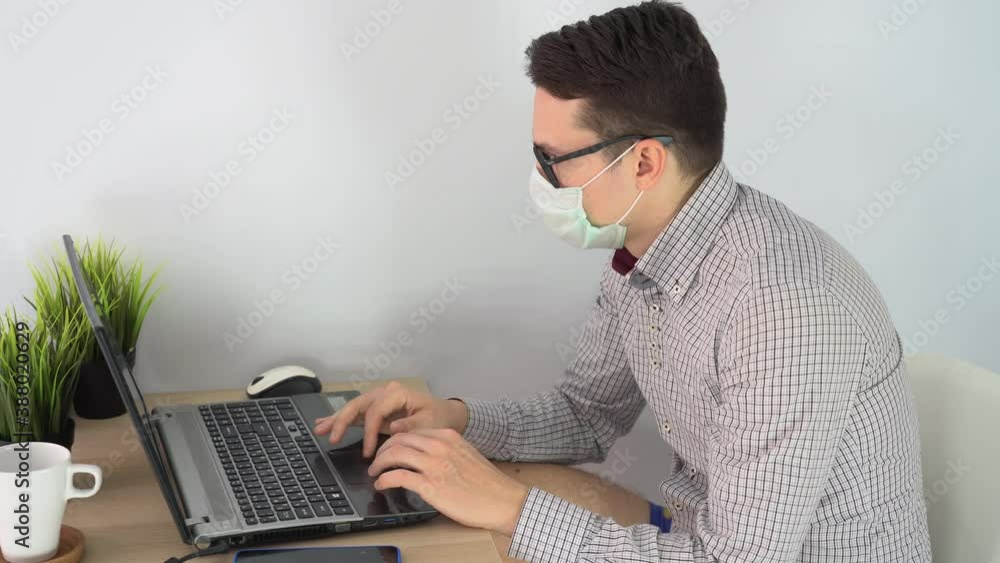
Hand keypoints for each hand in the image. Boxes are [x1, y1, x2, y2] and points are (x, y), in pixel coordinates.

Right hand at [312, 381, 469, 457]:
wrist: (446, 414)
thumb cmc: (439, 418)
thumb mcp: (430, 423)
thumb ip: (411, 426)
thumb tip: (393, 428)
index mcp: (398, 393)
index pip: (376, 411)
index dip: (369, 432)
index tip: (368, 453)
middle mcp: (386, 392)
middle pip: (359, 405)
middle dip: (342, 420)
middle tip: (331, 438)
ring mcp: (380, 399)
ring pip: (353, 407)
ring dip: (336, 419)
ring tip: (319, 429)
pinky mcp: (377, 409)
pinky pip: (357, 413)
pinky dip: (342, 420)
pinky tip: (324, 424)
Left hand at [368, 428, 529, 535]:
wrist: (502, 500)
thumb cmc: (487, 483)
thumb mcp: (466, 454)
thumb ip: (446, 450)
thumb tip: (426, 456)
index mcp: (447, 436)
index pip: (411, 431)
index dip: (394, 440)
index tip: (388, 448)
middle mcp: (439, 446)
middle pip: (398, 440)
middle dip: (382, 449)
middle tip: (376, 460)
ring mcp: (433, 465)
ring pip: (394, 455)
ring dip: (379, 464)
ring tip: (374, 472)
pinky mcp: (429, 485)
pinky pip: (396, 477)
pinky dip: (384, 480)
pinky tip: (381, 485)